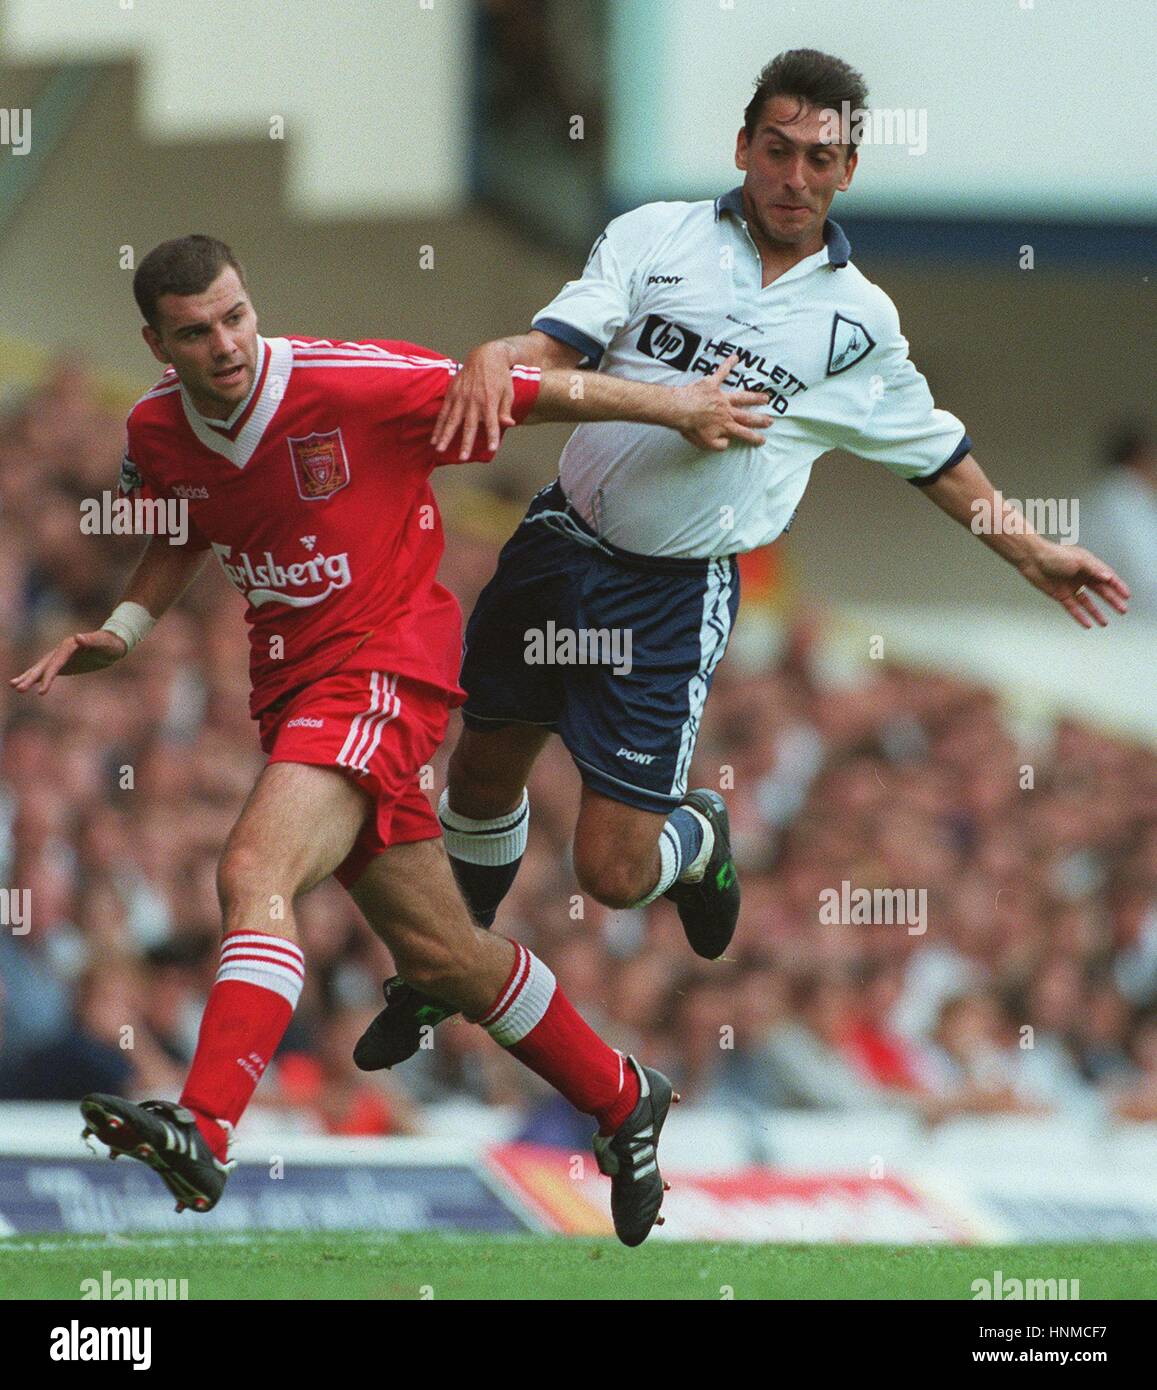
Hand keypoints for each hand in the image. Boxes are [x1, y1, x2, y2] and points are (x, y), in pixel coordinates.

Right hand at [9, 629, 127, 694]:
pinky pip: (47, 671)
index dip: (48, 676)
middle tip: (18, 689)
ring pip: (41, 668)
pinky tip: (25, 684)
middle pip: (44, 665)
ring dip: (28, 677)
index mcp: (69, 645)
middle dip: (31, 678)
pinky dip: (36, 677)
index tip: (42, 691)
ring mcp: (60, 656)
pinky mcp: (63, 663)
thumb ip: (91, 640)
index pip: (56, 663)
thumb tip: (78, 637)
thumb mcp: (104, 642)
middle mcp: (61, 650)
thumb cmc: (110, 643)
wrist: (113, 643)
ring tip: (14, 686)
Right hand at [431, 341, 516, 460]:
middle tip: (463, 458)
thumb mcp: (508, 392)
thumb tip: (509, 424)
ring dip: (445, 436)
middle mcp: (473, 400)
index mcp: (489, 400)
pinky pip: (443, 412)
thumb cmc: (500, 377)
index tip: (492, 449)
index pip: (492, 422)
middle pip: (469, 425)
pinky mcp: (451, 393)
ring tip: (439, 449)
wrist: (485, 356)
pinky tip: (434, 438)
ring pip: (451, 420)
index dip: (492, 436)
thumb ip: (505, 409)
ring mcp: (460, 397)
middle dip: (466, 442)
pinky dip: (438, 426)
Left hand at [671, 354, 771, 450]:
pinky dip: (728, 364)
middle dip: (760, 419)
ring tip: (766, 397)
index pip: (744, 433)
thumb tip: (728, 441)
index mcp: (725, 425)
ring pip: (742, 397)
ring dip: (754, 397)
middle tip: (770, 420)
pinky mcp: (713, 384)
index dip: (754, 437)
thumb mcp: (706, 443)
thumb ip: (719, 444)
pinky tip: (736, 357)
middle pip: (747, 416)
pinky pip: (721, 373)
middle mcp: (727, 411)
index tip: (763, 439)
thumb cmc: (690, 427)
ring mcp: (721, 397)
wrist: (680, 411)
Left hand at [1016, 541, 1129, 627]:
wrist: (1032, 559)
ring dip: (1096, 612)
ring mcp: (1071, 587)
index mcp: (1088, 565)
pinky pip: (1073, 608)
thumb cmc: (1054, 555)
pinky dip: (1080, 616)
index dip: (1118, 586)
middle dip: (1112, 601)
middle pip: (1100, 591)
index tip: (1127, 595)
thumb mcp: (1078, 560)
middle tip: (1123, 610)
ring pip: (1087, 602)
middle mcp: (1081, 576)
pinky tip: (1087, 624)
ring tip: (1105, 623)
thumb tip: (1108, 577)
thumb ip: (1094, 569)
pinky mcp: (1060, 595)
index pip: (1107, 577)